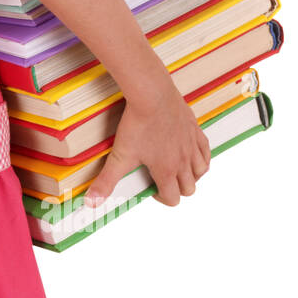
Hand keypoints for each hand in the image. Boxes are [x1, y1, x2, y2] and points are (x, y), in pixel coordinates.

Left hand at [84, 83, 211, 208]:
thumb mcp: (120, 156)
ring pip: (201, 171)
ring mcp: (191, 145)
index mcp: (166, 171)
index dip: (162, 198)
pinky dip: (201, 157)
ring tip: (176, 169)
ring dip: (191, 175)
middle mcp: (183, 161)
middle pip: (189, 188)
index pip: (173, 198)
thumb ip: (107, 181)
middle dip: (177, 189)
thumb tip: (92, 202)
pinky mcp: (195, 129)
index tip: (151, 189)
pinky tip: (190, 154)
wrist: (152, 95)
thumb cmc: (137, 124)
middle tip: (162, 180)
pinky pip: (206, 150)